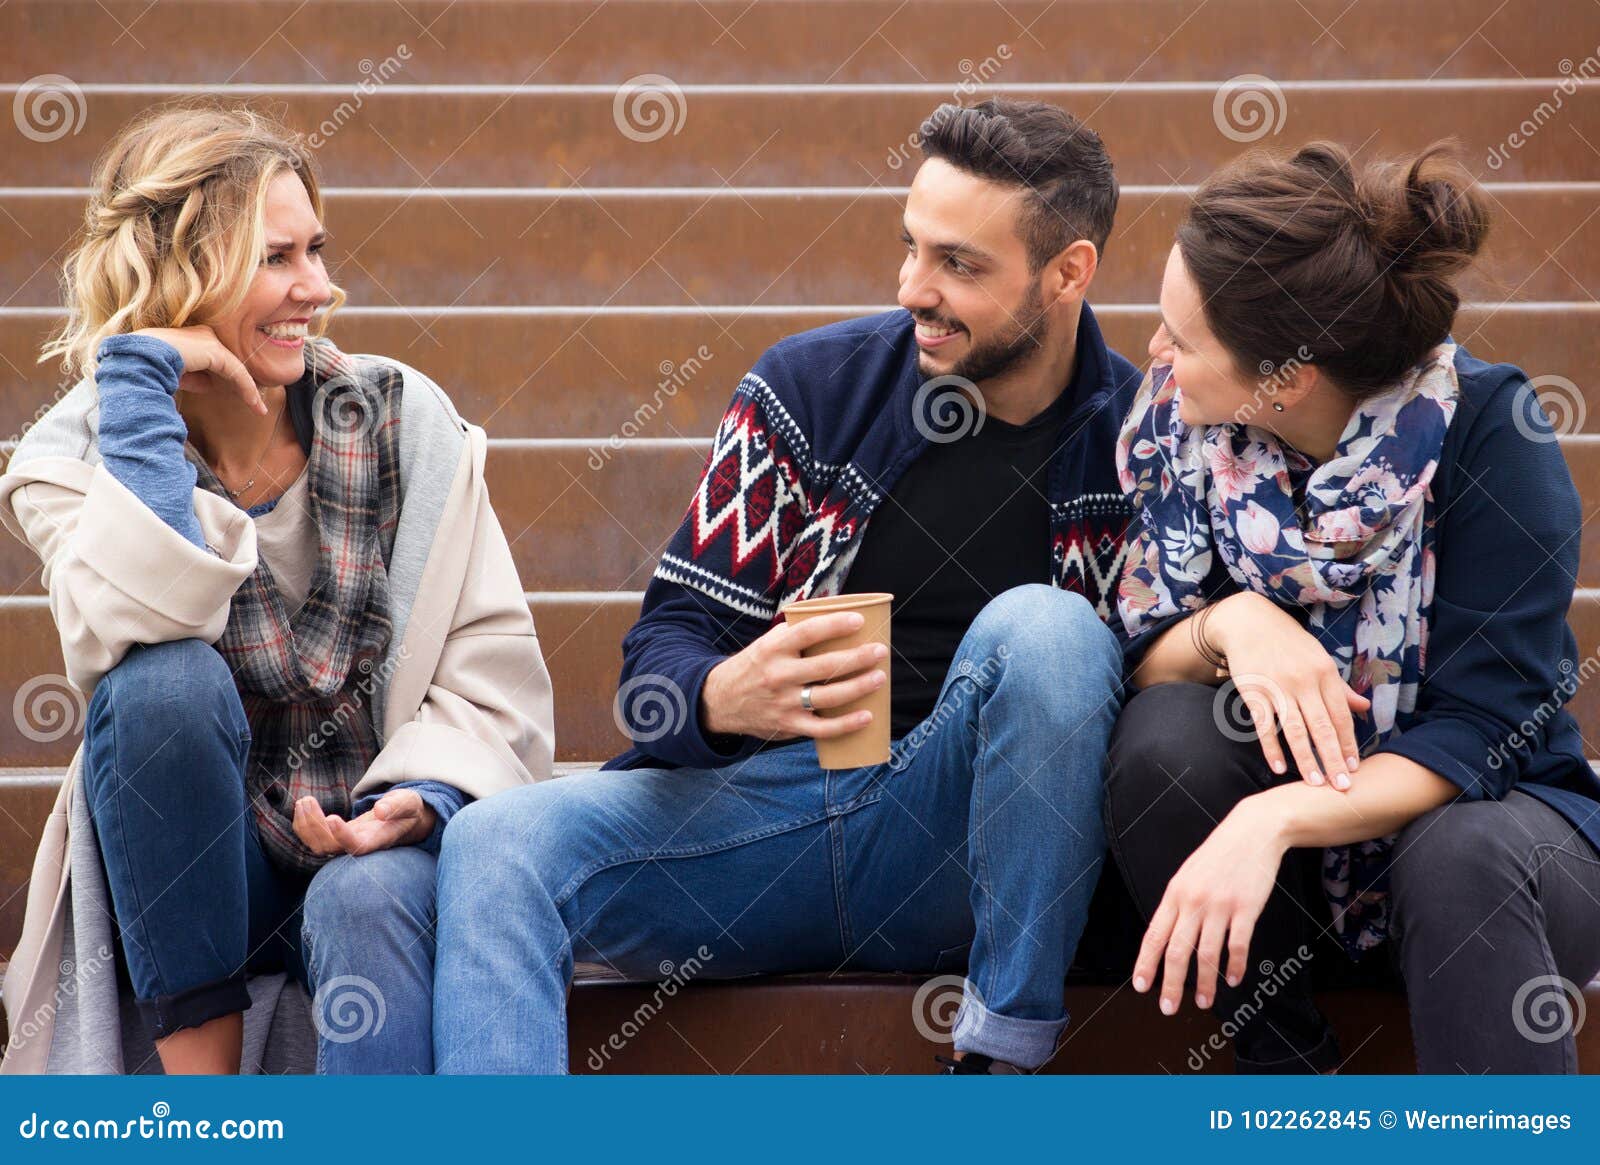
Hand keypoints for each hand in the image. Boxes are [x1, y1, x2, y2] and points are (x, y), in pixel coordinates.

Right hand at [133, 325, 265, 413]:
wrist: (139, 358)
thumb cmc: (151, 366)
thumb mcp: (177, 373)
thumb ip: (195, 376)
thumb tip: (211, 384)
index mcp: (193, 338)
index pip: (217, 359)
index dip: (228, 379)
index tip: (238, 396)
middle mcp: (205, 335)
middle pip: (230, 363)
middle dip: (243, 385)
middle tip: (256, 404)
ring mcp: (211, 341)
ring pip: (236, 369)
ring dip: (249, 391)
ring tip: (259, 409)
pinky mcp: (215, 352)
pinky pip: (237, 373)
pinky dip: (247, 389)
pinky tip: (254, 404)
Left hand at [292, 789, 436, 856]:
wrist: (405, 821)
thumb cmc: (408, 810)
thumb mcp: (409, 803)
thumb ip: (397, 805)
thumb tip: (380, 810)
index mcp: (379, 840)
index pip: (357, 846)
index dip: (342, 837)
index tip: (331, 818)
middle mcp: (360, 845)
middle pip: (330, 848)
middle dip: (314, 826)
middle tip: (307, 800)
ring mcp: (347, 844)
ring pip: (319, 847)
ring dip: (305, 827)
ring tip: (303, 801)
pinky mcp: (338, 838)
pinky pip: (315, 840)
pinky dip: (304, 826)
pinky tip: (302, 807)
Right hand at [701, 610, 887, 741]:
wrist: (720, 702)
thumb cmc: (753, 667)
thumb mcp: (765, 644)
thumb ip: (793, 633)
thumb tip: (832, 617)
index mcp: (773, 649)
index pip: (808, 632)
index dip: (835, 625)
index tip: (858, 620)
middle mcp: (779, 675)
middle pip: (825, 665)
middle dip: (858, 657)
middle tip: (880, 651)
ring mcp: (784, 702)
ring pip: (828, 696)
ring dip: (859, 687)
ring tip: (880, 678)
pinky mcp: (788, 725)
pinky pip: (823, 728)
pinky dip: (847, 724)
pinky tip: (867, 716)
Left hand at [1132, 799, 1288, 1014]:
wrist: (1252, 832)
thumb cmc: (1218, 855)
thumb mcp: (1187, 875)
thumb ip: (1178, 905)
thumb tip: (1167, 937)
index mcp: (1174, 894)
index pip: (1153, 936)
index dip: (1146, 964)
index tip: (1141, 987)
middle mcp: (1193, 902)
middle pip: (1176, 951)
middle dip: (1170, 984)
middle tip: (1167, 1008)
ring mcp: (1220, 906)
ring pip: (1206, 954)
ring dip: (1204, 983)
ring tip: (1203, 1002)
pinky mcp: (1246, 908)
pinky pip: (1237, 945)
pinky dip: (1234, 966)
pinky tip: (1233, 979)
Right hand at [1207, 592, 1370, 789]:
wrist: (1249, 621)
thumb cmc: (1288, 642)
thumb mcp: (1319, 659)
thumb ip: (1340, 687)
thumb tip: (1365, 707)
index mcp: (1325, 673)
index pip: (1341, 716)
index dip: (1349, 744)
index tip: (1354, 768)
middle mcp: (1305, 681)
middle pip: (1323, 728)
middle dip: (1334, 760)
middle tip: (1342, 787)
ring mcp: (1278, 687)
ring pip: (1297, 731)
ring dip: (1307, 760)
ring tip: (1315, 783)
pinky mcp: (1254, 692)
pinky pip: (1265, 726)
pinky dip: (1272, 749)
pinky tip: (1279, 768)